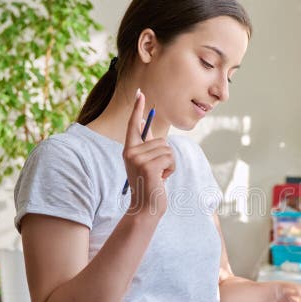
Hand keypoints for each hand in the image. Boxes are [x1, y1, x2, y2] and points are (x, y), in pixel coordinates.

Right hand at [123, 89, 174, 215]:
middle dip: (166, 156)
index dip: (137, 109)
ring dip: (169, 163)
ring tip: (159, 176)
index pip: (133, 126)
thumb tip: (157, 134)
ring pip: (167, 149)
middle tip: (157, 172)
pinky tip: (162, 179)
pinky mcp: (148, 166)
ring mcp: (138, 159)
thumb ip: (149, 149)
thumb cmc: (150, 185)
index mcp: (129, 150)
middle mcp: (130, 152)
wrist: (146, 207)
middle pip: (161, 140)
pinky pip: (170, 158)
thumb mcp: (147, 164)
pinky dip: (171, 169)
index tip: (140, 93)